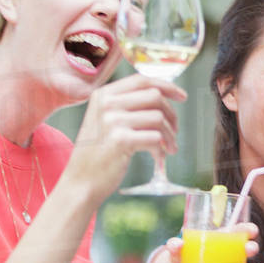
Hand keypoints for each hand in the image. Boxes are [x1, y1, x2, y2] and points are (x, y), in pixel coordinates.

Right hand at [69, 74, 186, 183]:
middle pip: (154, 96)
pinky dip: (162, 149)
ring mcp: (113, 121)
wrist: (81, 182)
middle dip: (171, 114)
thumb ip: (127, 106)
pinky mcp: (121, 140)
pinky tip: (158, 158)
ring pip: (158, 118)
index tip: (182, 96)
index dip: (166, 86)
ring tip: (169, 148)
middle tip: (174, 132)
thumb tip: (164, 96)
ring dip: (169, 135)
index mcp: (103, 95)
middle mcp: (107, 104)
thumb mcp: (105, 121)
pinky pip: (155, 138)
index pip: (142, 80)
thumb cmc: (98, 153)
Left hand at [141, 225, 260, 262]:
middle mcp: (221, 260)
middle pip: (241, 251)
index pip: (231, 234)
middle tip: (251, 249)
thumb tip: (177, 245)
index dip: (244, 230)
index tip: (252, 230)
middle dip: (250, 248)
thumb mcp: (169, 256)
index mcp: (211, 245)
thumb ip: (174, 249)